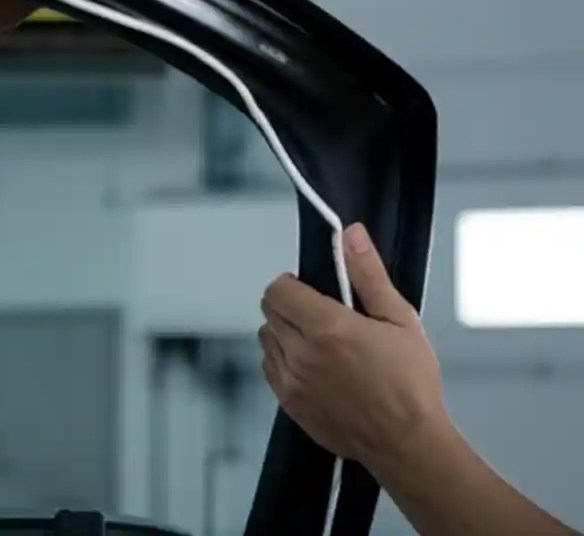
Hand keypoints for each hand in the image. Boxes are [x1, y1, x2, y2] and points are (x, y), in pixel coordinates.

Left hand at [258, 223, 450, 472]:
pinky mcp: (288, 404)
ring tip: (319, 343)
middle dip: (289, 306)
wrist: (407, 443)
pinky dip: (282, 361)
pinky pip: (269, 368)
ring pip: (266, 340)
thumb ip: (369, 275)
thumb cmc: (410, 382)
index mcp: (328, 328)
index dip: (291, 284)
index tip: (311, 289)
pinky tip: (313, 367)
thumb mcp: (400, 320)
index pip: (278, 289)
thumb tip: (350, 234)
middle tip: (320, 315)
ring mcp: (291, 381)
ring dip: (284, 334)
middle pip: (269, 311)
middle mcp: (301, 353)